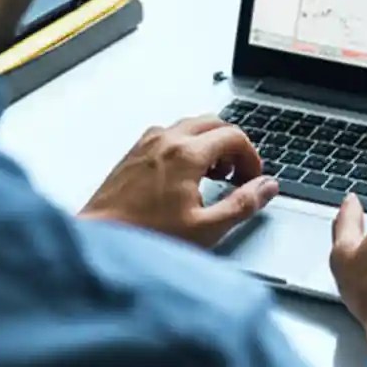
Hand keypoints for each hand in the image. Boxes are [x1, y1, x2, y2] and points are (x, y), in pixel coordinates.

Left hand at [80, 115, 277, 246]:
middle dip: (232, 147)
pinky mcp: (132, 154)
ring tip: (212, 176)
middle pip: (214, 123)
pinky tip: (184, 177)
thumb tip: (266, 187)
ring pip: (190, 126)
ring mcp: (146, 145)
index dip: (251, 157)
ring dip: (209, 144)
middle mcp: (165, 141)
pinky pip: (168, 135)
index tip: (252, 178)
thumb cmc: (144, 238)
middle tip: (237, 174)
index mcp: (186, 155)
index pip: (234, 137)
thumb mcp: (206, 228)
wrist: (99, 243)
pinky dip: (186, 146)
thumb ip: (243, 204)